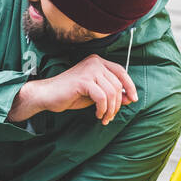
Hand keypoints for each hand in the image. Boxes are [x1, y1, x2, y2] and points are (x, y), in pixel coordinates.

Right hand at [8, 54, 137, 125]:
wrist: (48, 95)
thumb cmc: (70, 95)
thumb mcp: (95, 95)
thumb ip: (111, 94)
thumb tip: (130, 99)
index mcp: (98, 62)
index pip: (121, 72)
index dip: (130, 86)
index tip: (133, 100)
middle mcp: (95, 62)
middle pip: (117, 85)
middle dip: (117, 104)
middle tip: (110, 117)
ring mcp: (89, 70)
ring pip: (111, 92)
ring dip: (110, 109)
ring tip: (103, 118)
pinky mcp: (83, 81)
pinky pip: (102, 97)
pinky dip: (102, 109)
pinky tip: (97, 115)